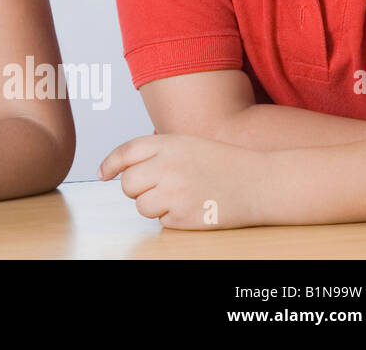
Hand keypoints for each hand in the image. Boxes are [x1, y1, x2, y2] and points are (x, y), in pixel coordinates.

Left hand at [97, 133, 272, 229]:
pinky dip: (172, 218)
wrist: (262, 182)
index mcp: (167, 144)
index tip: (102, 175)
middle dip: (137, 189)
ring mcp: (174, 193)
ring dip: (154, 205)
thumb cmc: (224, 163)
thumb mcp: (188, 144)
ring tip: (180, 197)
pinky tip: (193, 207)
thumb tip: (119, 170)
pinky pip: (162, 221)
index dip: (109, 164)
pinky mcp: (184, 217)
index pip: (125, 153)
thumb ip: (156, 152)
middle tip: (158, 188)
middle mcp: (167, 167)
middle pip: (128, 184)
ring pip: (141, 206)